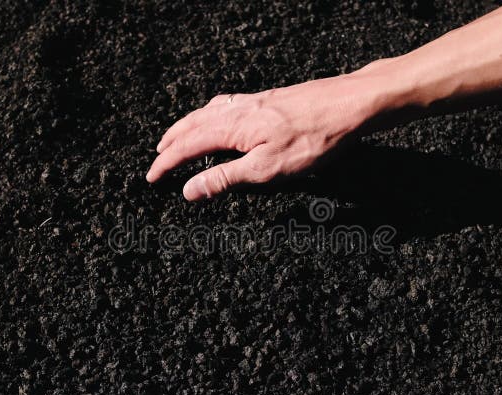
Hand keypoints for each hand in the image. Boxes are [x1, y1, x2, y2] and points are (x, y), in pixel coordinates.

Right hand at [146, 73, 379, 200]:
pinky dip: (212, 112)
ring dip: (189, 124)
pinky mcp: (272, 99)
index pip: (188, 146)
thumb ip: (226, 178)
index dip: (168, 163)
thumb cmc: (313, 139)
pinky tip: (222, 114)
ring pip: (210, 111)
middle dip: (173, 140)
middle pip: (194, 124)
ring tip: (180, 134)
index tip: (152, 176)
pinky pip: (229, 103)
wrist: (350, 105)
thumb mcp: (267, 169)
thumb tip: (189, 189)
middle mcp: (239, 109)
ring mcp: (256, 101)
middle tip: (157, 154)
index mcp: (232, 127)